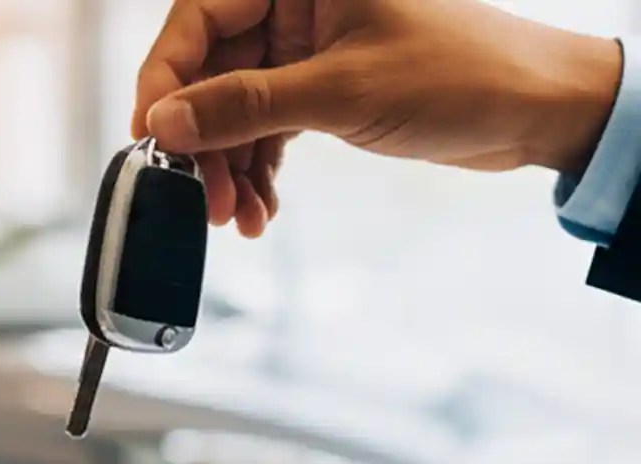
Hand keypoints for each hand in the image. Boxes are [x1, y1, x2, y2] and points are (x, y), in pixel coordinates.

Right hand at [134, 0, 621, 236]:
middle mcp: (294, 5)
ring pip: (234, 108)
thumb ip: (245, 106)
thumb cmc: (461, 73)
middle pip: (211, 72)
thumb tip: (167, 122)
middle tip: (199, 197)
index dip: (166, 81)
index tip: (152, 137)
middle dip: (203, 141)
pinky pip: (266, 128)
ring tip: (235, 217)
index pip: (199, 19)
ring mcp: (306, 48)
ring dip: (229, 168)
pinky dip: (258, 171)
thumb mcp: (342, 92)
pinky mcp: (320, 86)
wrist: (536, 109)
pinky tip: (258, 210)